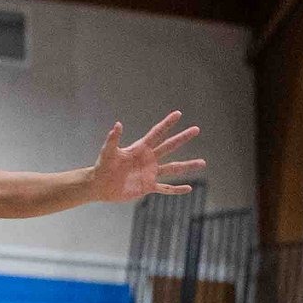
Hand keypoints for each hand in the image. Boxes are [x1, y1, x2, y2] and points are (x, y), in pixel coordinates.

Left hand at [88, 111, 204, 202]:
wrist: (99, 185)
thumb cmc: (102, 166)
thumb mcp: (107, 152)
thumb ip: (113, 139)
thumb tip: (118, 124)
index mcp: (140, 148)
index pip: (157, 133)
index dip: (167, 123)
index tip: (178, 113)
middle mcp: (148, 159)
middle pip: (169, 146)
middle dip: (182, 138)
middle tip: (196, 129)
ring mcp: (150, 173)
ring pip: (173, 168)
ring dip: (187, 166)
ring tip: (203, 162)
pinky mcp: (148, 186)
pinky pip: (165, 188)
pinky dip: (176, 189)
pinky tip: (188, 188)